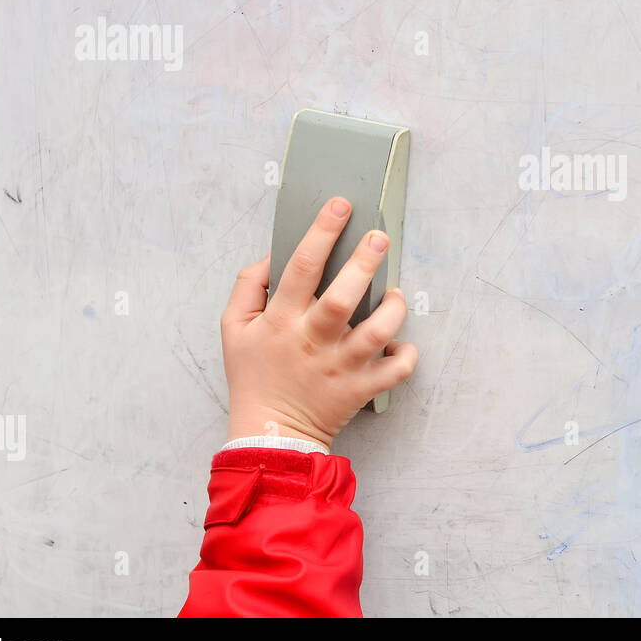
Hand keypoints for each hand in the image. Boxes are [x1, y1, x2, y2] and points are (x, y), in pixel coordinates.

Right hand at [221, 197, 418, 448]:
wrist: (268, 435)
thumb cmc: (254, 375)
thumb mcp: (233, 327)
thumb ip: (248, 285)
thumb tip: (274, 254)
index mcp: (281, 320)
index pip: (301, 267)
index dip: (321, 232)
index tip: (340, 205)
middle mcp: (313, 340)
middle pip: (342, 297)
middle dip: (365, 263)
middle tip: (380, 238)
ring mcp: (341, 365)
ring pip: (376, 332)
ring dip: (393, 308)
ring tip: (397, 293)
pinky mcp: (361, 389)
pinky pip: (395, 371)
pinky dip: (406, 355)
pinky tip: (402, 343)